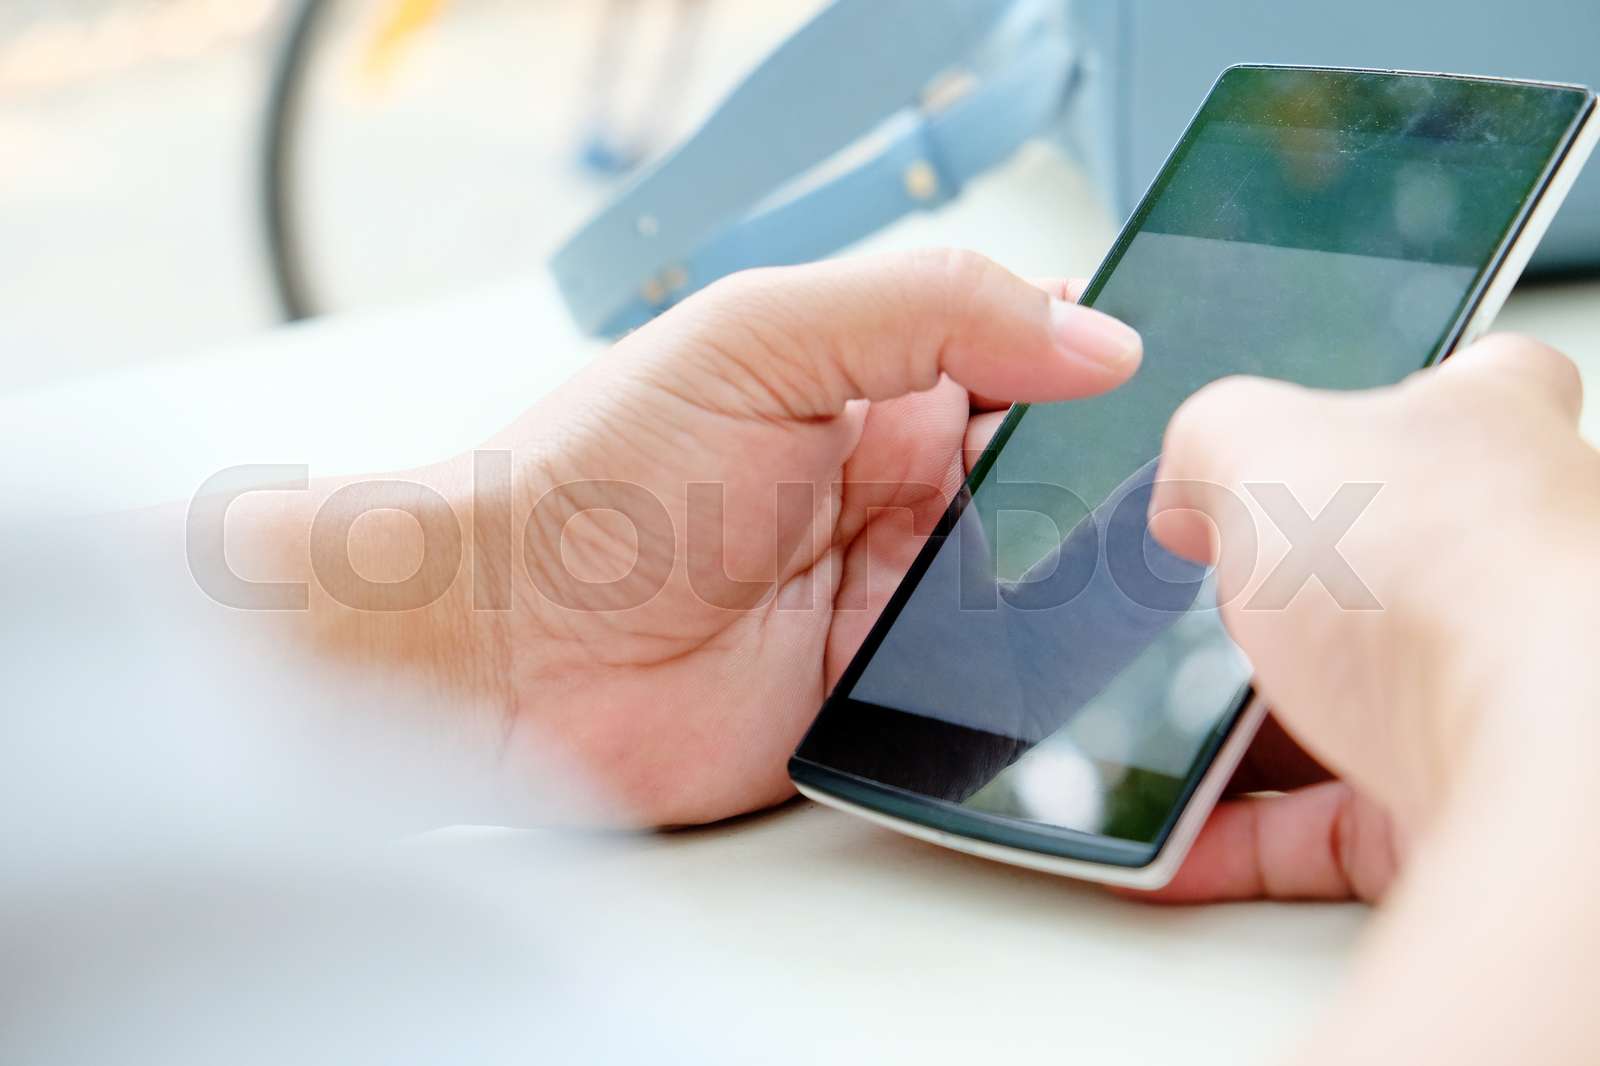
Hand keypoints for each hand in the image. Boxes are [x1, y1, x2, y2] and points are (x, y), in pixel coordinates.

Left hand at [260, 251, 1141, 825]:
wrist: (501, 647)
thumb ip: (924, 308)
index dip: (1095, 360)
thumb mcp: (756, 338)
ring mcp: (888, 597)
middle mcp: (889, 492)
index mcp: (867, 387)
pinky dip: (1032, 679)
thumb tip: (1090, 334)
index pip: (1022, 356)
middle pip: (1050, 478)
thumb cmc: (590, 478)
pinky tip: (1072, 668)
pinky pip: (988, 689)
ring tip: (1134, 575)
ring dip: (1079, 584)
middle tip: (1163, 485)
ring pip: (1037, 587)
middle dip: (1107, 480)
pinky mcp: (879, 699)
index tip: (1167, 367)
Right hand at [1133, 333, 1599, 901]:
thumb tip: (1189, 497)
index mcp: (1490, 436)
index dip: (1382, 409)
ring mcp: (1500, 690)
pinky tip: (1180, 844)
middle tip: (1201, 608)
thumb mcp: (1261, 449)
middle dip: (1276, 601)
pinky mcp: (1470, 801)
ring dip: (1245, 735)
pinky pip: (1338, 825)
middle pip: (1385, 568)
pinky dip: (1250, 837)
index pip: (1467, 386)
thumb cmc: (1446, 575)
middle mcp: (1517, 563)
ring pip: (1354, 708)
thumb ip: (1208, 444)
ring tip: (1161, 746)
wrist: (1548, 762)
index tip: (1304, 449)